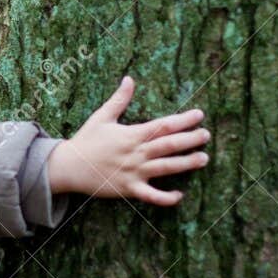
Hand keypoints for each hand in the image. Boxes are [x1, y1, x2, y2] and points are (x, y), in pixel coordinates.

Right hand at [47, 76, 209, 206]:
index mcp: (132, 134)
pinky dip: (166, 198)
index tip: (199, 115)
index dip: (182, 120)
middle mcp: (136, 153)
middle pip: (168, 145)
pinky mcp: (129, 189)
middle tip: (207, 135)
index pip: (163, 125)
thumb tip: (129, 79)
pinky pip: (151, 196)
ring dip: (186, 164)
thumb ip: (119, 99)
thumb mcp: (102, 116)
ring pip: (165, 168)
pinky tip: (179, 195)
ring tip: (203, 159)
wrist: (69, 166)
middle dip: (190, 140)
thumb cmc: (87, 140)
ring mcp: (133, 172)